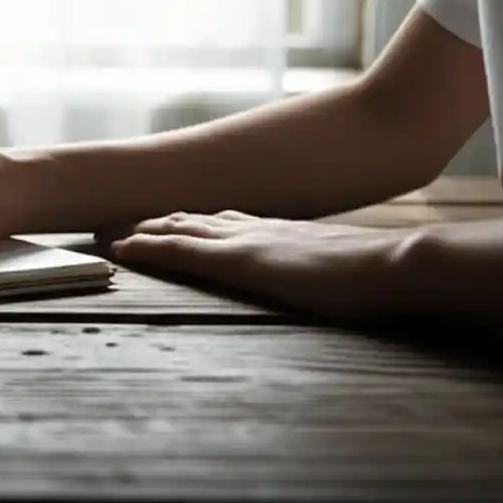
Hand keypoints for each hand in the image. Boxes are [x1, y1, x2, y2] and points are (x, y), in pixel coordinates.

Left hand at [102, 211, 411, 318]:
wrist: (396, 266)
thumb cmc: (382, 276)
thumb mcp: (344, 272)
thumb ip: (327, 271)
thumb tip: (332, 285)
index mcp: (281, 232)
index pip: (223, 221)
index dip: (189, 222)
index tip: (162, 223)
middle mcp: (257, 228)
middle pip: (192, 218)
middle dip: (154, 220)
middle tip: (117, 223)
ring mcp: (246, 241)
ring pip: (178, 228)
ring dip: (140, 229)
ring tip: (106, 232)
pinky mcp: (241, 260)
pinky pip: (181, 250)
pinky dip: (148, 248)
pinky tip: (122, 250)